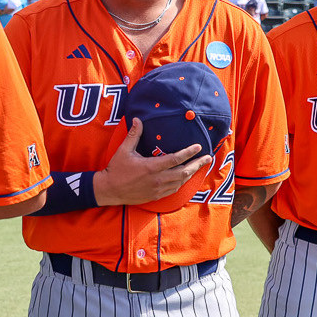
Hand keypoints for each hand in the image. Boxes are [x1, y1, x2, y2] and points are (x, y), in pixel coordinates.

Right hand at [92, 118, 212, 206]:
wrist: (109, 190)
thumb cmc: (116, 169)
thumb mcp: (124, 150)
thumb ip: (134, 135)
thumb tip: (137, 119)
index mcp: (151, 167)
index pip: (175, 159)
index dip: (188, 152)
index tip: (198, 147)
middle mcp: (157, 179)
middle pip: (183, 172)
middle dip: (197, 164)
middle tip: (208, 158)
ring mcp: (157, 189)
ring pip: (180, 182)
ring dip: (191, 173)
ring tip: (199, 166)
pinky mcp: (155, 196)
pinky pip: (173, 190)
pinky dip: (181, 183)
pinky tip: (185, 178)